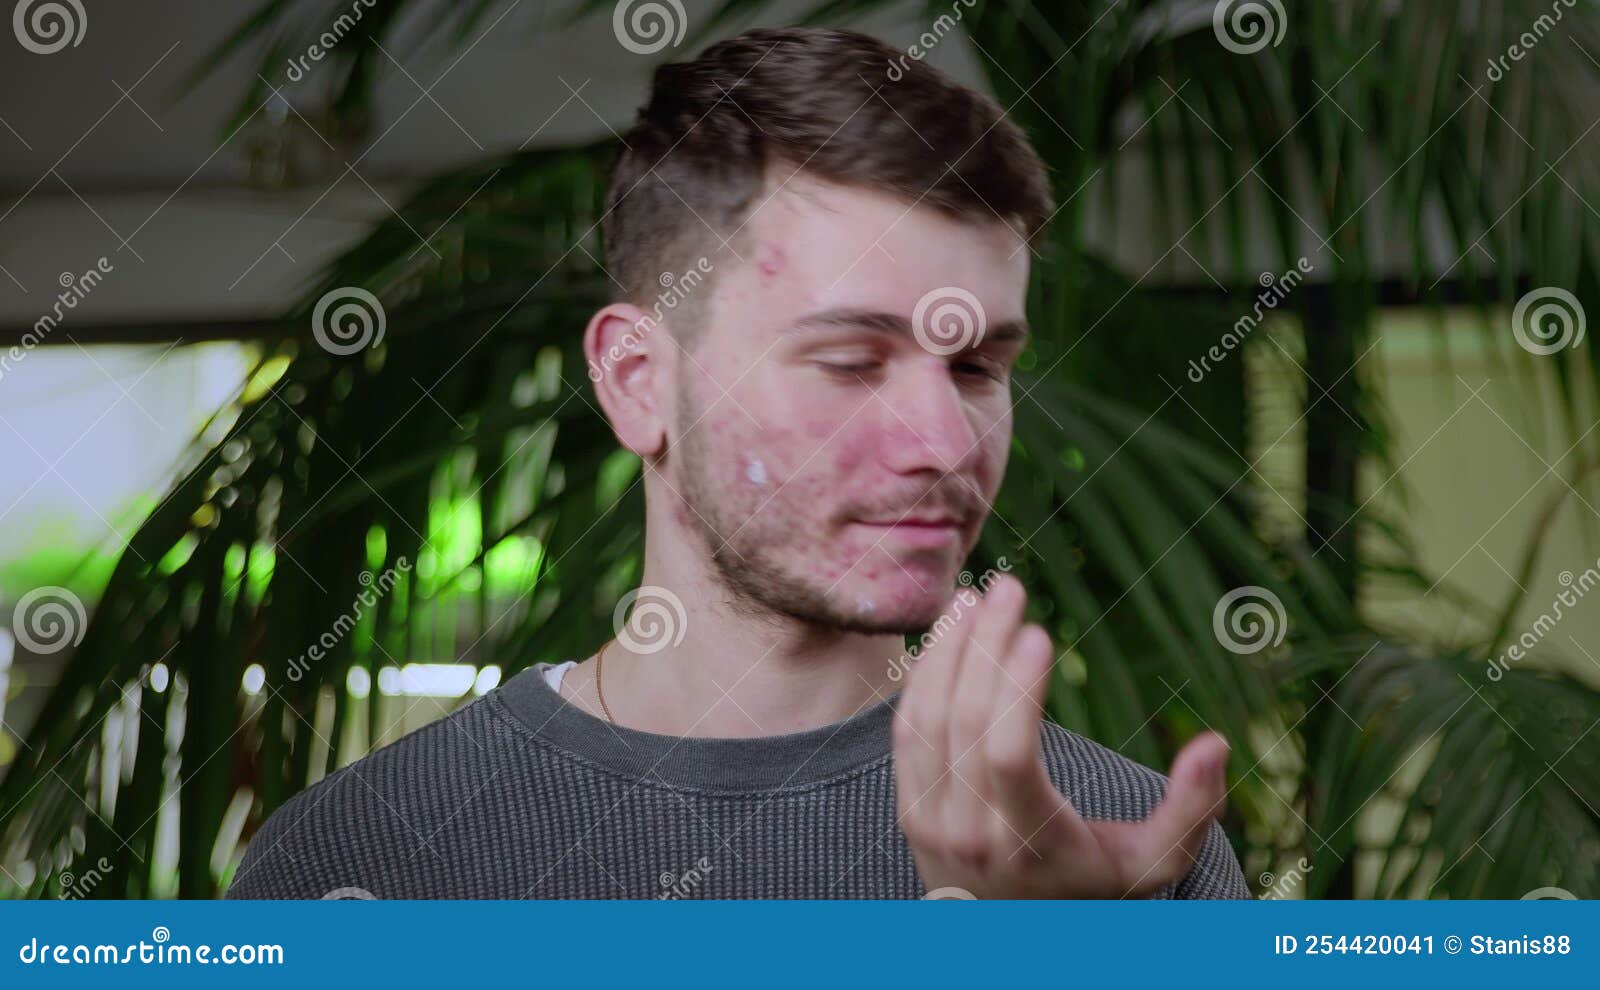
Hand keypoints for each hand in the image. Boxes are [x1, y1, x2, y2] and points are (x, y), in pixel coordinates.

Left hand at [892, 574, 1229, 897]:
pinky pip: (907, 729)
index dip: (1017, 690)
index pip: (1008, 755)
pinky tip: (948, 633)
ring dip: (948, 650)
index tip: (1042, 632)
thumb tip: (1215, 742)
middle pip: (964, 722)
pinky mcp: (908, 805)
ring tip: (975, 597)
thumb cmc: (1089, 891)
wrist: (1008, 940)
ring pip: (926, 718)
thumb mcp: (1152, 866)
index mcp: (1025, 842)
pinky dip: (924, 676)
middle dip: (986, 644)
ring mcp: (927, 819)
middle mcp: (966, 831)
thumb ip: (1191, 810)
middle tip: (1011, 586)